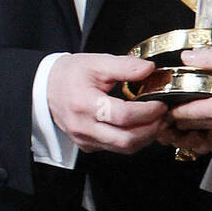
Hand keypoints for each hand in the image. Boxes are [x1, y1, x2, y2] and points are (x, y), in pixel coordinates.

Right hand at [47, 53, 166, 153]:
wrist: (46, 87)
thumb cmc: (71, 74)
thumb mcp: (97, 62)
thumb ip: (125, 66)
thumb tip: (150, 69)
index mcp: (84, 103)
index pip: (122, 115)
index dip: (147, 112)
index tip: (161, 104)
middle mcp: (83, 127)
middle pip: (125, 139)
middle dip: (151, 129)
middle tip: (165, 116)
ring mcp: (85, 140)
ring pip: (123, 148)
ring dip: (145, 137)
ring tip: (158, 121)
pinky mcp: (88, 146)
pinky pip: (115, 148)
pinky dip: (133, 140)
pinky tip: (142, 127)